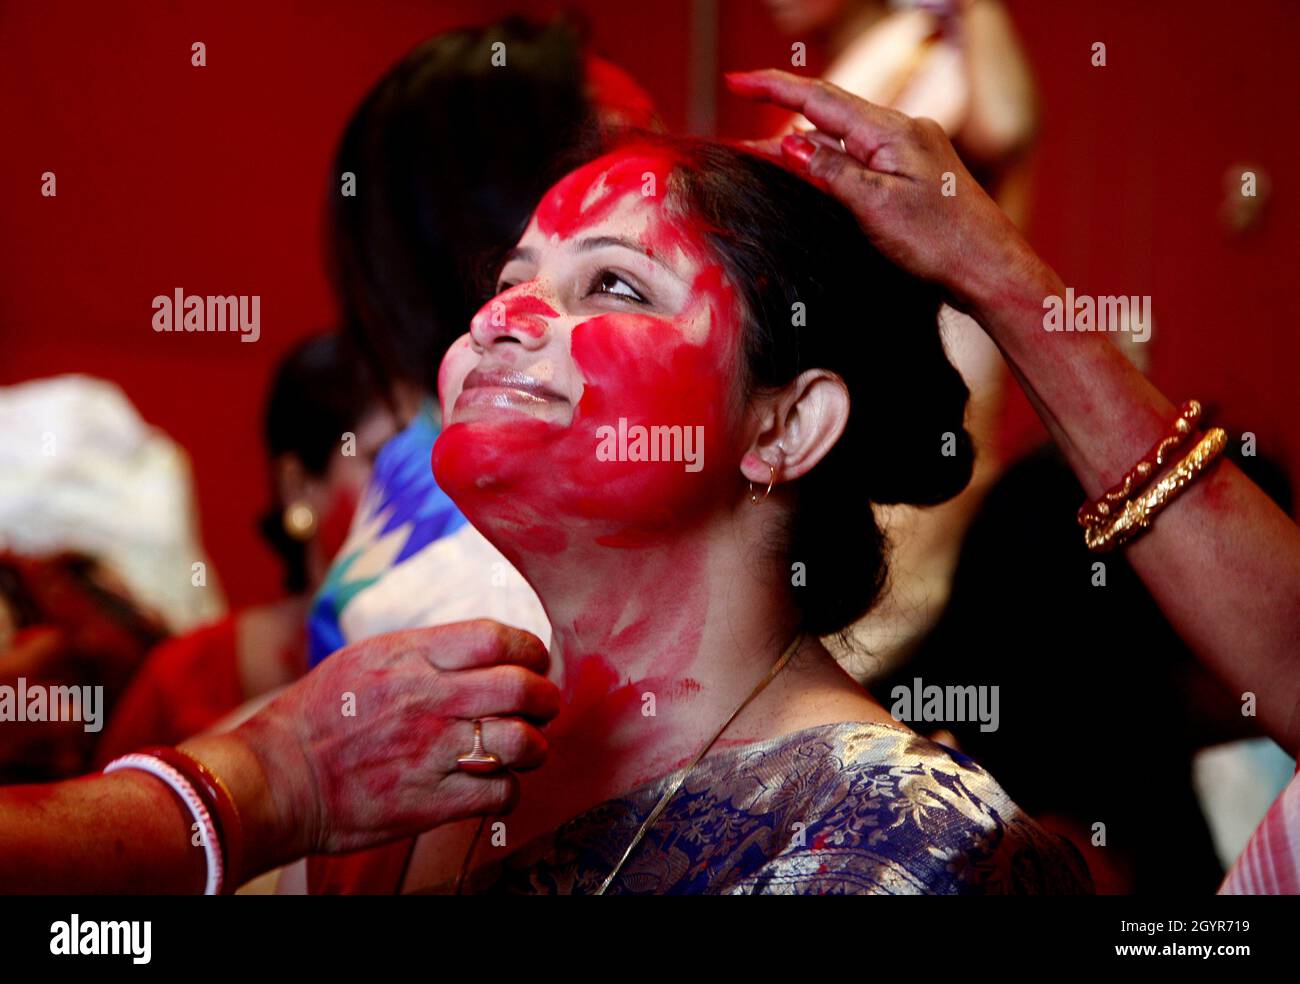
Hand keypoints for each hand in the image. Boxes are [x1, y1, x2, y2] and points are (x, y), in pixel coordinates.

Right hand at [189, 620, 559, 868]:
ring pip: (522, 743)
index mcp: (410, 656)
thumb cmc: (319, 715)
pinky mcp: (431, 802)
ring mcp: (431, 753)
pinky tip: (494, 784)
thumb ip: (428, 651)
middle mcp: (427, 700)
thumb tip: (488, 648)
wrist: (275, 779)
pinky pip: (501, 793)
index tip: (533, 662)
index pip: (497, 638)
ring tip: (523, 747)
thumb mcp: (368, 657)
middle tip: (542, 706)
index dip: (530, 650)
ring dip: (533, 746)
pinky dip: (509, 790)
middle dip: (545, 698)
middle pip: (521, 688)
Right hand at [726, 69, 1046, 318]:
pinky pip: (861, 158)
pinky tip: (813, 177)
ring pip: (843, 139)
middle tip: (739, 142)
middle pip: (828, 115)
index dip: (772, 87)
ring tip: (763, 162)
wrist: (991, 269)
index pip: (819, 99)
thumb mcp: (877, 206)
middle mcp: (903, 132)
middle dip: (780, 119)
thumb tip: (790, 144)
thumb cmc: (944, 243)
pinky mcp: (914, 176)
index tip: (736, 81)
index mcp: (892, 131)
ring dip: (803, 147)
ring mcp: (910, 152)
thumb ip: (831, 171)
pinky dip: (830, 163)